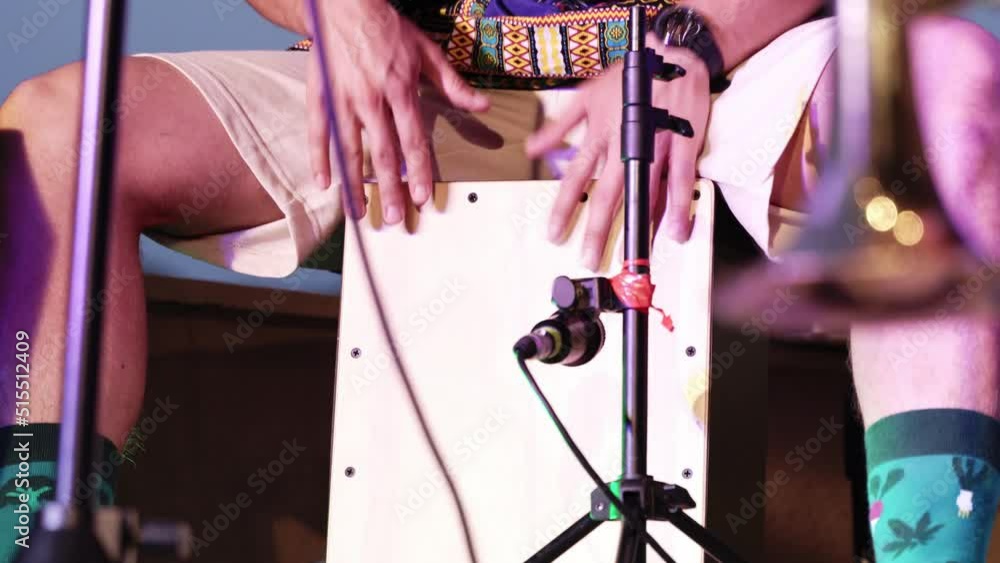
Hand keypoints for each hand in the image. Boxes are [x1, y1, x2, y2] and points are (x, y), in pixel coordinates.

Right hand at [306, 0, 489, 222]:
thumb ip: (453, 84)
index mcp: (400, 91)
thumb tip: (482, 106)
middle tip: (393, 218)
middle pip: (383, 154)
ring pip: (351, 150)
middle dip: (389, 190)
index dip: (419, 172)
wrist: (344, 5)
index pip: (413, 141)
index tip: (421, 198)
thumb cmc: (388, 28)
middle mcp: (371, 99)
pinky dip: (319, 159)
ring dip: (355, 184)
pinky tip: (324, 183)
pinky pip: (318, 133)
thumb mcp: (427, 51)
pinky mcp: (320, 96)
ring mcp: (343, 100)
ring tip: (358, 212)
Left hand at [525, 44, 709, 269]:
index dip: (564, 209)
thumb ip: (558, 127)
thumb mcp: (585, 95)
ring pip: (644, 192)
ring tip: (633, 256)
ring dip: (638, 227)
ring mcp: (655, 145)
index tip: (554, 235)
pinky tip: (675, 232)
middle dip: (596, 230)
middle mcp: (624, 144)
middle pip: (607, 195)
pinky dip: (677, 207)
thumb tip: (531, 150)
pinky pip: (680, 181)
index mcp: (599, 135)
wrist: (672, 54)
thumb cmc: (628, 77)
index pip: (576, 179)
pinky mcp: (683, 143)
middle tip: (589, 259)